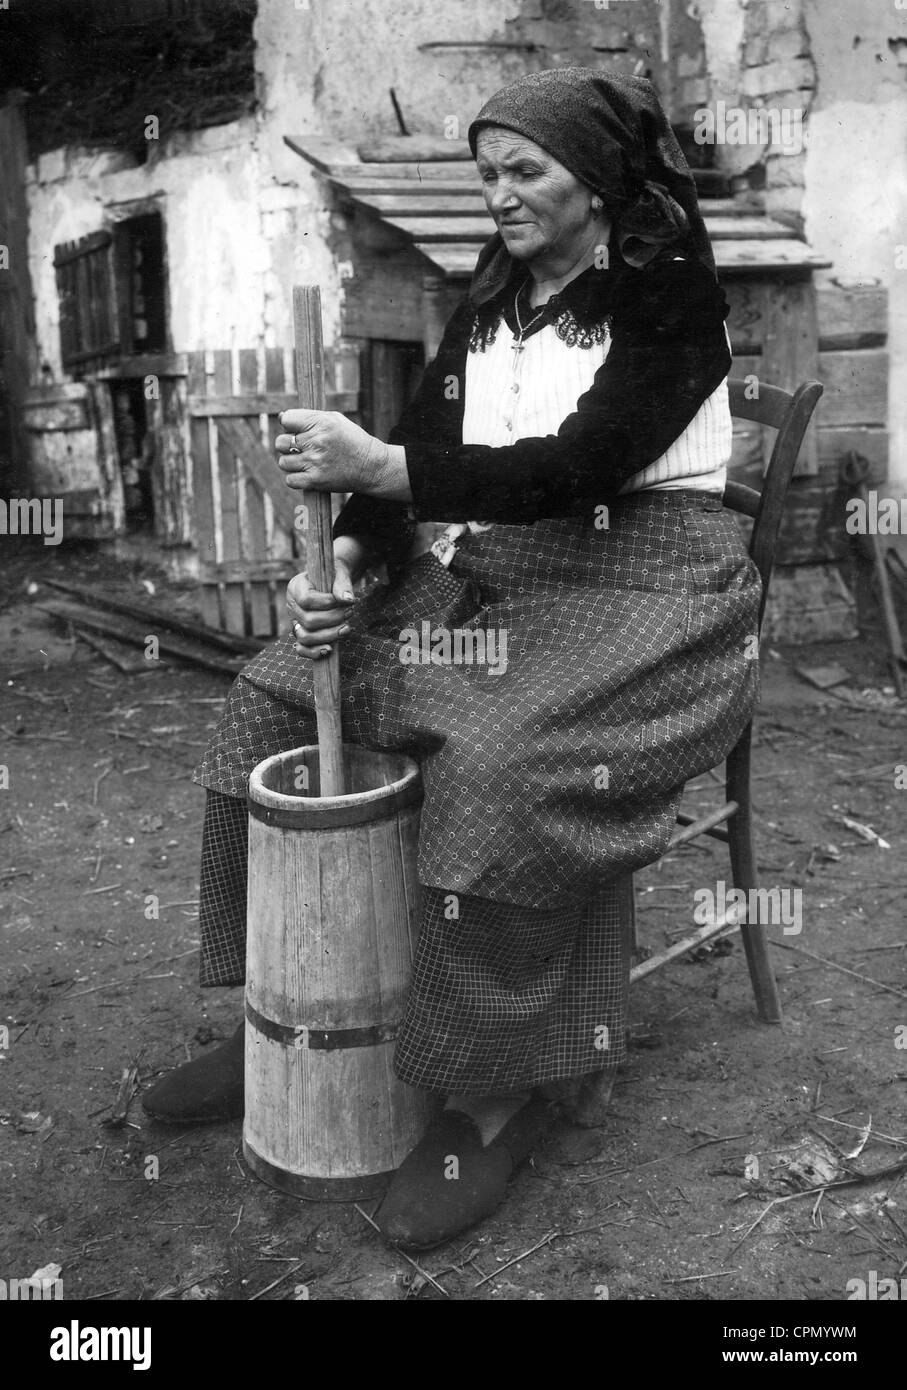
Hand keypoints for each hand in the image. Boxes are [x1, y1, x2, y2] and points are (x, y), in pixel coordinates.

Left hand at [276, 410, 409, 499]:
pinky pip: (290, 480)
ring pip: (283, 462)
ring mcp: (315, 462)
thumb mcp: (335, 420)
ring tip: (306, 462)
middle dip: (287, 445)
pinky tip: (307, 474)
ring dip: (292, 463)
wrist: (372, 466)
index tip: (298, 430)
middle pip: (280, 442)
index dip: (290, 425)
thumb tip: (281, 417)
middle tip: (302, 448)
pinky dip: (296, 479)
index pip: (287, 420)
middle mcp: (317, 441)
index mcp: (322, 423)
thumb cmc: (351, 441)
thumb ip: (309, 417)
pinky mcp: (316, 481)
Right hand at [286, 539, 364, 659]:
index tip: (344, 601)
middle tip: (350, 612)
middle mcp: (292, 606)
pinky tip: (330, 649)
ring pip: (305, 637)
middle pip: (308, 621)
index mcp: (296, 587)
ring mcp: (295, 622)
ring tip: (346, 628)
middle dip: (333, 620)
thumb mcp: (339, 574)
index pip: (306, 600)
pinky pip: (302, 649)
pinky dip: (314, 652)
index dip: (327, 603)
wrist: (332, 583)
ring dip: (329, 635)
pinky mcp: (301, 634)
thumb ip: (343, 585)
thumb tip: (348, 600)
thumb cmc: (335, 577)